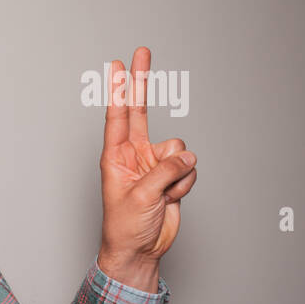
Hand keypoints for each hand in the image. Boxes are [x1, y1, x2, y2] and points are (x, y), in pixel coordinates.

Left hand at [97, 46, 196, 290]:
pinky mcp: (172, 177)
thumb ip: (165, 170)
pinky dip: (185, 184)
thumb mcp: (141, 196)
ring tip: (163, 193)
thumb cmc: (125, 227)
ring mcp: (154, 165)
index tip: (117, 66)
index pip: (118, 116)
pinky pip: (189, 169)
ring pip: (179, 150)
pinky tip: (171, 198)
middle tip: (142, 51)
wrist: (139, 251)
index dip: (119, 90)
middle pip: (141, 111)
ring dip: (177, 173)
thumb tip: (187, 156)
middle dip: (142, 82)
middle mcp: (134, 155)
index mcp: (115, 157)